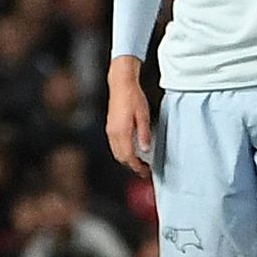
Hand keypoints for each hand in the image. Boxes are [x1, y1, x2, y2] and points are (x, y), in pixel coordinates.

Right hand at [105, 57, 152, 177]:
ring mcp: (110, 131)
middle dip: (132, 166)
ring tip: (139, 163)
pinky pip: (114, 146)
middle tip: (144, 170)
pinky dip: (123, 152)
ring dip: (127, 160)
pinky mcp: (110, 127)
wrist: (121, 84)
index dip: (137, 167)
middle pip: (120, 158)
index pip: (128, 157)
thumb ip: (144, 134)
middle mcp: (113, 133)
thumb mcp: (143, 116)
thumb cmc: (133, 97)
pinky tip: (132, 151)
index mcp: (121, 132)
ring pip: (116, 153)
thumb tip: (145, 150)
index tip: (146, 171)